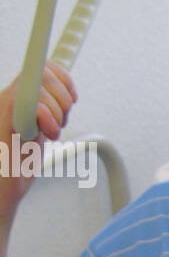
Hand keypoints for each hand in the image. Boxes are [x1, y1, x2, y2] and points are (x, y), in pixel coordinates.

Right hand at [0, 63, 76, 224]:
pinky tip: (43, 133)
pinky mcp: (4, 119)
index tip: (73, 97)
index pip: (40, 67)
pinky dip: (45, 116)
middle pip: (43, 72)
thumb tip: (66, 92)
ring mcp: (3, 108)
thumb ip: (47, 109)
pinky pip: (28, 102)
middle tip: (60, 122)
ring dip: (55, 112)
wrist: (3, 190)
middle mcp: (8, 99)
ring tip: (50, 132)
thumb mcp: (39, 130)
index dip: (61, 76)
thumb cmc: (19, 164)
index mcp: (16, 98)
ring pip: (38, 86)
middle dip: (62, 97)